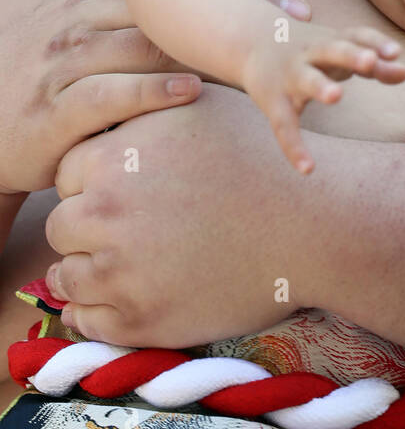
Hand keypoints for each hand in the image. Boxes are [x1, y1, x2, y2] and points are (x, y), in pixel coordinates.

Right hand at [0, 0, 311, 196]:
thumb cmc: (49, 82)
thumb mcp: (87, 34)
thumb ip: (139, 16)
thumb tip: (214, 3)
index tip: (293, 8)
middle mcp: (78, 20)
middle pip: (172, 13)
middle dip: (236, 17)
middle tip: (293, 33)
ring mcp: (63, 62)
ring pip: (145, 48)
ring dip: (205, 54)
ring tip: (259, 62)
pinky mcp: (53, 107)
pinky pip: (109, 92)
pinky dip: (151, 91)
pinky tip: (192, 92)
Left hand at [43, 84, 305, 346]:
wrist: (316, 224)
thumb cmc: (263, 160)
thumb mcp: (199, 109)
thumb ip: (145, 108)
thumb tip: (111, 107)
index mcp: (116, 158)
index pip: (67, 174)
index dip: (96, 182)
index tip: (130, 192)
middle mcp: (108, 211)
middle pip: (63, 224)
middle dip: (90, 226)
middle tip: (134, 228)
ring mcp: (121, 269)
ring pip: (67, 274)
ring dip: (90, 269)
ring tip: (132, 263)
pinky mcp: (140, 319)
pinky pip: (89, 320)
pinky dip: (100, 312)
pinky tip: (131, 294)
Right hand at [241, 23, 404, 173]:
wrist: (249, 41)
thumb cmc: (311, 50)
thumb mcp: (340, 53)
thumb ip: (374, 64)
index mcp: (331, 40)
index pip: (356, 35)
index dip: (376, 42)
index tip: (396, 53)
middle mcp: (311, 54)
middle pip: (332, 49)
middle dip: (351, 55)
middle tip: (370, 62)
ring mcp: (291, 76)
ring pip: (306, 80)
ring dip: (320, 86)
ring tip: (336, 96)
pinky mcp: (273, 101)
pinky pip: (284, 126)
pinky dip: (294, 148)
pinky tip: (308, 169)